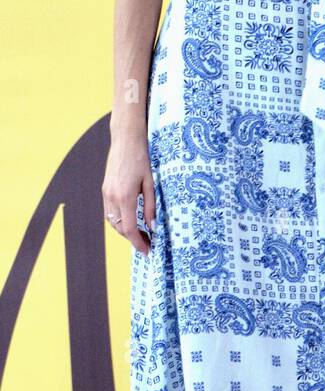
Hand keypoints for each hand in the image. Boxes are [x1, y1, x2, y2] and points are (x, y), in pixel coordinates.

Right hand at [102, 134, 155, 255]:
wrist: (125, 140)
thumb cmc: (142, 158)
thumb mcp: (151, 183)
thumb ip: (151, 207)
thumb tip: (153, 227)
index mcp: (125, 197)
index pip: (129, 229)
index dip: (138, 243)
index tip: (148, 251)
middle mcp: (112, 198)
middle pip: (120, 228)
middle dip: (133, 239)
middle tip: (148, 243)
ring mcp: (106, 194)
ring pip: (113, 222)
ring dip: (125, 230)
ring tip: (140, 233)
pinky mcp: (104, 190)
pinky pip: (109, 212)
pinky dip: (118, 220)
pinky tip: (129, 219)